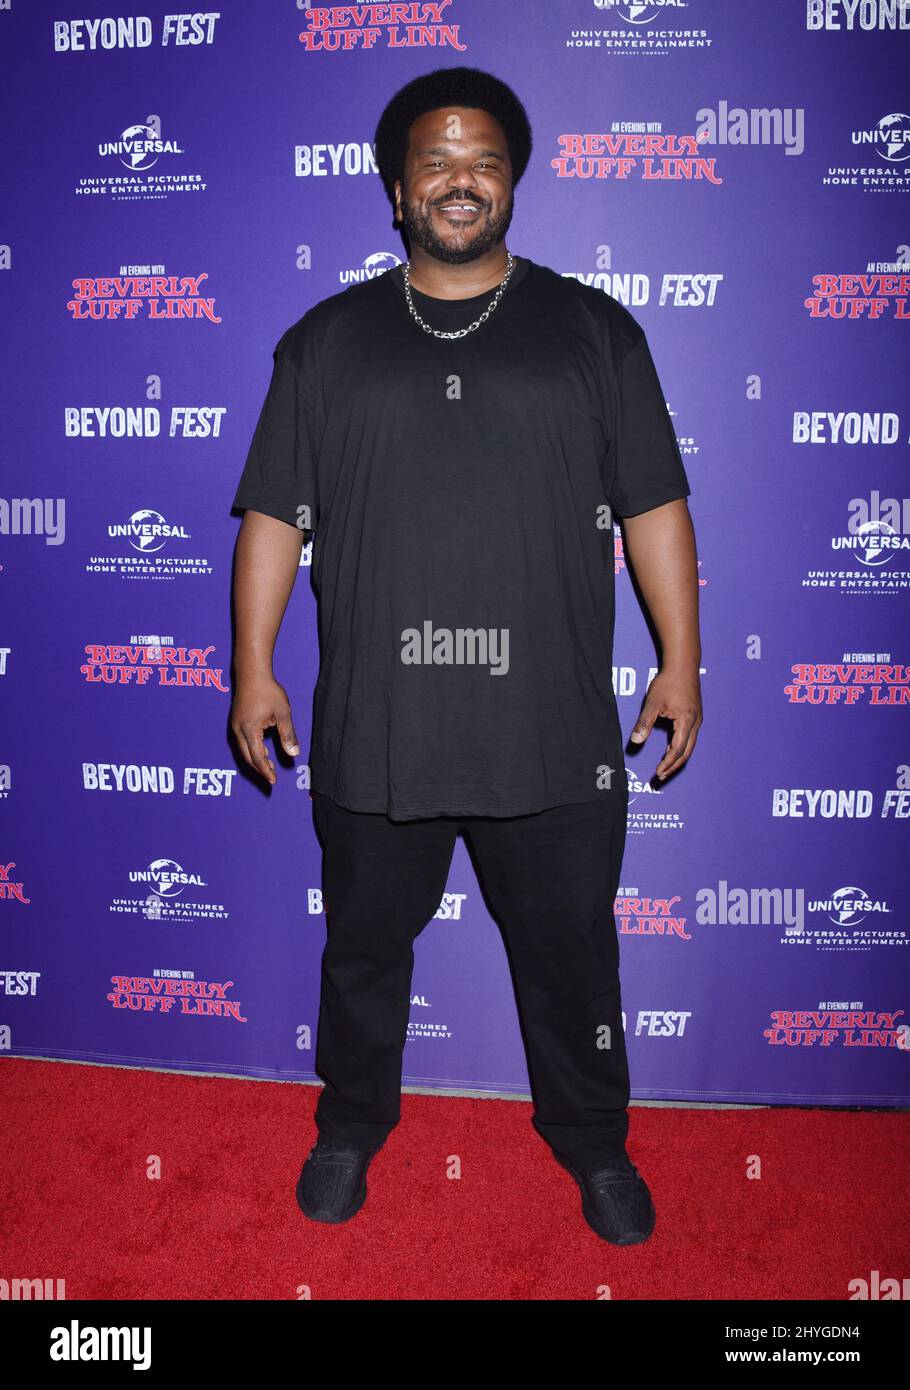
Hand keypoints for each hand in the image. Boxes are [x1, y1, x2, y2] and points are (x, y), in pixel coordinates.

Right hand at [231, 675, 299, 785]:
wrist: (252, 673)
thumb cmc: (268, 691)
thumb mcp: (282, 713)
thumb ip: (288, 734)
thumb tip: (294, 753)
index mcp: (249, 730)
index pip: (257, 758)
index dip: (266, 771)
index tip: (274, 781)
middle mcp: (238, 730)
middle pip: (247, 757)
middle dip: (260, 768)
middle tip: (272, 777)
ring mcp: (235, 726)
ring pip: (244, 750)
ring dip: (256, 759)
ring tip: (270, 765)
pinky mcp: (236, 721)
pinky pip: (243, 741)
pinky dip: (252, 750)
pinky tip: (263, 750)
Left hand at [628, 664, 701, 780]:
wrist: (683, 665)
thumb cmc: (668, 682)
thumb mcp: (653, 703)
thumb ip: (644, 723)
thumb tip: (636, 741)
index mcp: (686, 721)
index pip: (678, 749)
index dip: (668, 763)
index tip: (658, 773)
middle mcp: (696, 723)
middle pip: (687, 752)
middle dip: (674, 766)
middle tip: (661, 776)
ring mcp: (698, 720)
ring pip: (690, 746)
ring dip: (678, 758)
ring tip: (665, 767)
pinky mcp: (695, 716)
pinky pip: (690, 738)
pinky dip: (681, 748)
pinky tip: (671, 750)